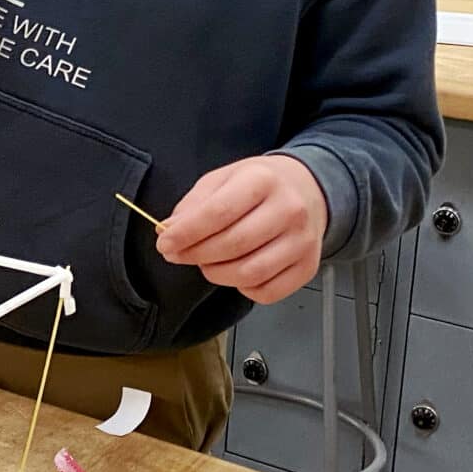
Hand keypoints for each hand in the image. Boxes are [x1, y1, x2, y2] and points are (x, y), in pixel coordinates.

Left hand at [156, 155, 328, 305]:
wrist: (307, 190)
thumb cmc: (259, 186)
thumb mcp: (222, 180)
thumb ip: (193, 205)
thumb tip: (169, 231)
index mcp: (262, 180)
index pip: (218, 212)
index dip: (186, 233)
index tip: (164, 243)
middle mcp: (288, 209)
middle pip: (233, 245)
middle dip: (196, 255)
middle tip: (179, 255)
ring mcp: (302, 241)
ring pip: (250, 273)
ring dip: (217, 274)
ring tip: (206, 263)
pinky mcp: (308, 266)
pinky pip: (268, 292)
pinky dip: (243, 289)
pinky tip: (236, 273)